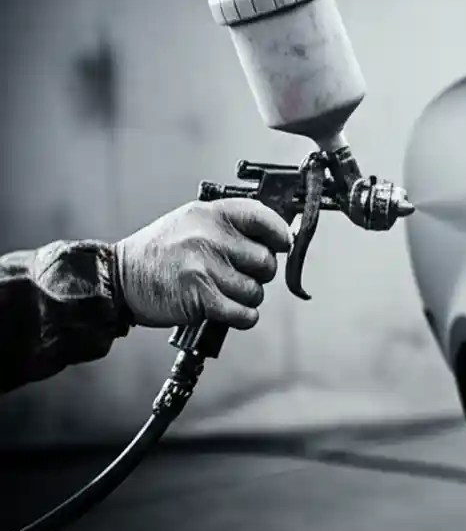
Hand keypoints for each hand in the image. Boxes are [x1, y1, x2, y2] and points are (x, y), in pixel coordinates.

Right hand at [113, 200, 291, 329]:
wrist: (118, 279)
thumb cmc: (159, 253)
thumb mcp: (191, 223)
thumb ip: (230, 226)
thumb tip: (277, 235)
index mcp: (210, 214)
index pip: (263, 217)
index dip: (279, 234)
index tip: (282, 244)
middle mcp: (209, 237)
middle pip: (266, 261)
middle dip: (259, 274)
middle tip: (238, 275)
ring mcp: (205, 267)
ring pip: (256, 291)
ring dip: (246, 298)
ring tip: (223, 292)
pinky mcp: (201, 297)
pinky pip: (245, 313)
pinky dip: (242, 317)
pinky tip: (229, 311)